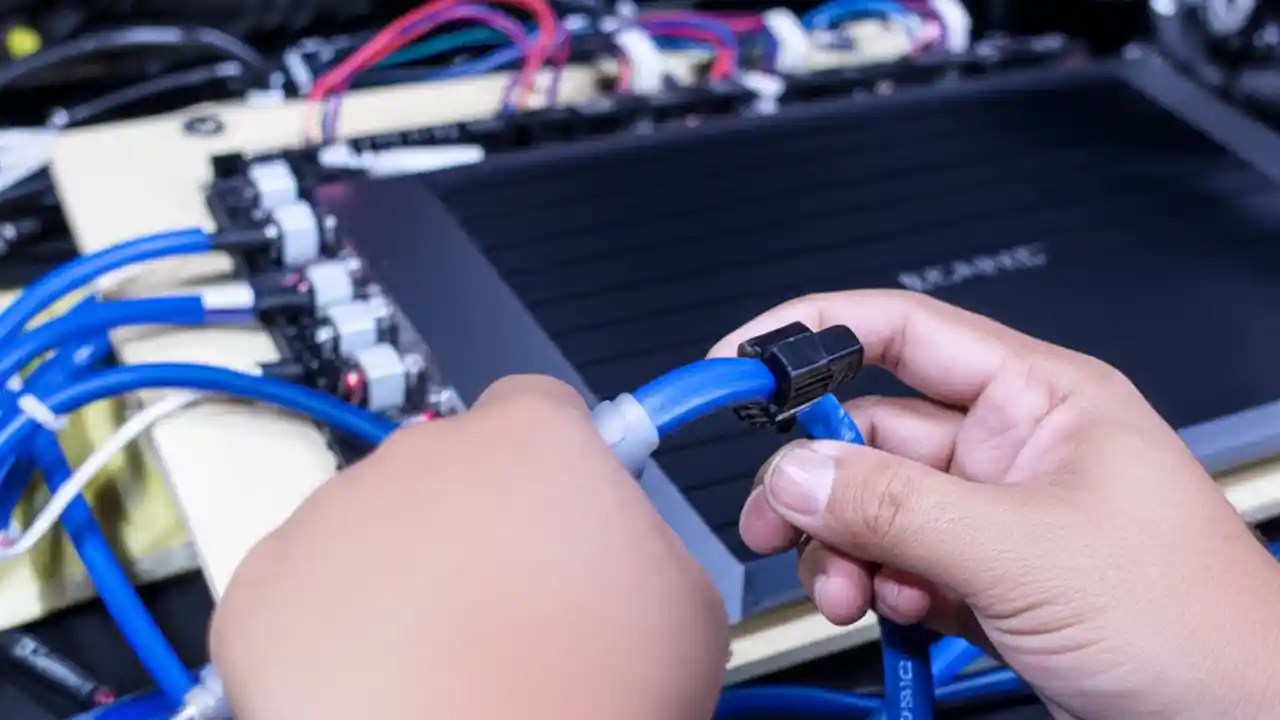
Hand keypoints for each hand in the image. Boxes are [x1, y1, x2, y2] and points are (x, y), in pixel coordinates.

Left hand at [210, 376, 727, 719]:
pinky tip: (377, 681)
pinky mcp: (263, 588)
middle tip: (504, 612)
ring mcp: (332, 516)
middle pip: (448, 471)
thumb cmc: (585, 701)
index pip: (536, 407)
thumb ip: (641, 533)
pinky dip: (328, 632)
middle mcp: (422, 456)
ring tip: (443, 662)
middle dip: (471, 526)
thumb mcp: (684, 598)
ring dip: (400, 576)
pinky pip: (300, 592)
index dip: (551, 461)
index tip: (553, 500)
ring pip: (371, 529)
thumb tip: (615, 536)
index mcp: (530, 438)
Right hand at [713, 290, 1279, 719]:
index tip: (742, 363)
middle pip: (873, 434)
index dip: (814, 335)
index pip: (903, 332)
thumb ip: (898, 507)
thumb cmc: (1195, 625)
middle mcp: (1012, 448)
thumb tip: (798, 471)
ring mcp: (994, 517)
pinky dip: (879, 590)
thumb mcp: (1025, 551)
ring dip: (846, 550)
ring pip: (875, 508)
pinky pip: (898, 565)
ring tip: (853, 592)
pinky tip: (902, 616)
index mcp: (1039, 398)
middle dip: (821, 480)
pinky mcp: (984, 579)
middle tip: (778, 517)